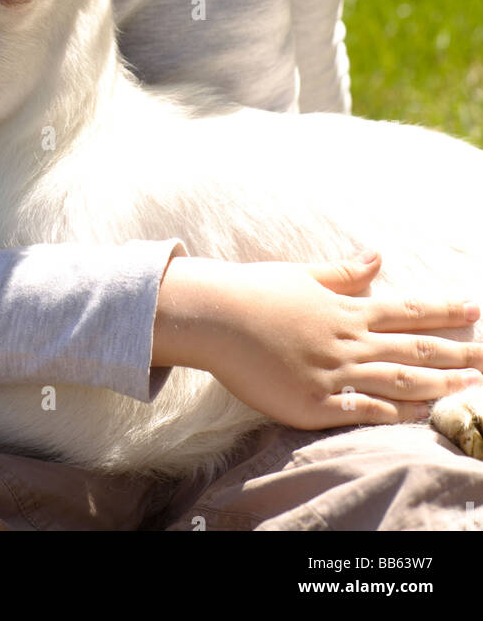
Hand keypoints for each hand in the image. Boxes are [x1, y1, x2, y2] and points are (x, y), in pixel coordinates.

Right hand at [166, 252, 482, 429]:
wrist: (214, 317)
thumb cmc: (255, 291)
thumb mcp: (303, 275)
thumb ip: (343, 272)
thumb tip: (377, 257)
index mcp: (346, 310)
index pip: (407, 311)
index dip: (444, 311)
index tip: (475, 308)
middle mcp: (346, 342)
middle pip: (412, 350)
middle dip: (456, 352)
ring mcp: (331, 374)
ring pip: (397, 382)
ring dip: (438, 383)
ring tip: (469, 384)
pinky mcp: (313, 404)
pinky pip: (362, 411)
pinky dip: (394, 413)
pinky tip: (420, 413)